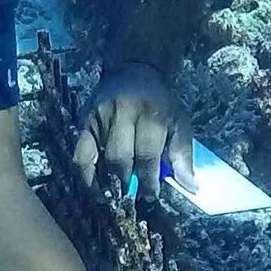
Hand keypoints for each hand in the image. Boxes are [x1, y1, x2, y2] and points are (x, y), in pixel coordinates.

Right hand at [72, 63, 195, 199]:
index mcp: (150, 113)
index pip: (147, 154)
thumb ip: (182, 155)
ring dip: (105, 183)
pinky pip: (80, 154)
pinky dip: (86, 175)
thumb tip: (190, 186)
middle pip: (120, 157)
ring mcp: (100, 117)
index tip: (151, 196)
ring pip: (98, 157)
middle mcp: (122, 113)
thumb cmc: (161, 104)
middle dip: (126, 183)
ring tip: (113, 199)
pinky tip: (95, 189)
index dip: (149, 180)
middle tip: (132, 198)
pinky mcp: (84, 121)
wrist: (134, 71)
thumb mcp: (179, 123)